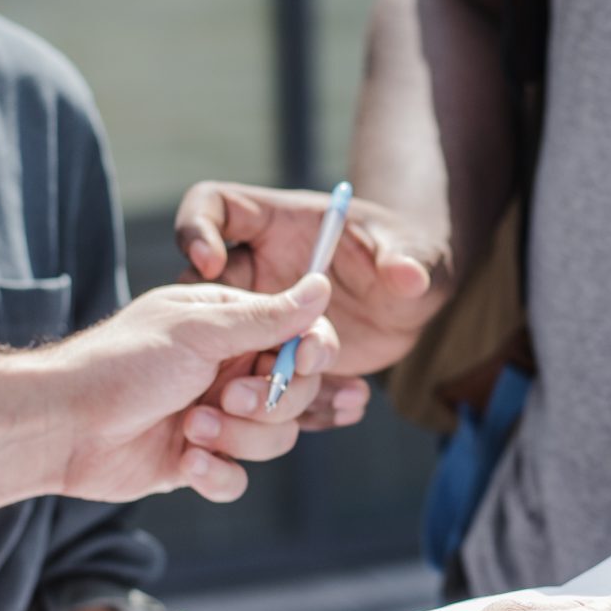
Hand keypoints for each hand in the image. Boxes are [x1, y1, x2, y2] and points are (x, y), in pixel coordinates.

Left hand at [43, 275, 338, 503]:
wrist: (63, 425)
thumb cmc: (123, 363)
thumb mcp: (201, 330)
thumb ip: (267, 316)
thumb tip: (322, 286)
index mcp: (231, 327)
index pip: (302, 338)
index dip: (311, 355)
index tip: (299, 362)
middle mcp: (229, 370)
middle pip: (295, 393)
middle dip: (267, 403)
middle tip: (226, 397)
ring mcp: (217, 417)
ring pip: (274, 439)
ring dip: (238, 438)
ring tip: (191, 428)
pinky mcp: (199, 461)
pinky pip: (239, 478)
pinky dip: (218, 475)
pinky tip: (187, 463)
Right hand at [175, 181, 448, 376]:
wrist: (412, 300)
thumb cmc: (408, 252)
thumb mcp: (413, 249)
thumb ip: (406, 258)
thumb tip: (407, 276)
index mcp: (271, 223)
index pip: (211, 206)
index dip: (197, 230)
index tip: (209, 263)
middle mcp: (255, 270)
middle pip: (208, 291)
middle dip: (224, 327)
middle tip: (266, 353)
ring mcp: (260, 318)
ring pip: (232, 348)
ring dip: (259, 377)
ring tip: (305, 386)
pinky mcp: (278, 359)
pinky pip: (271, 382)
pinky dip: (302, 403)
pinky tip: (346, 403)